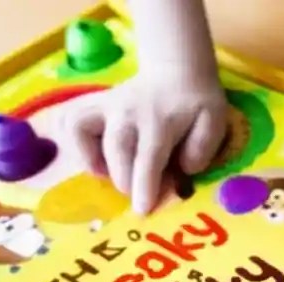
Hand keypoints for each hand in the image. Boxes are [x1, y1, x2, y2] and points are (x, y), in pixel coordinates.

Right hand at [59, 68, 227, 214]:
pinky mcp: (92, 105)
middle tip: (138, 193)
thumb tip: (185, 169)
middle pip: (115, 151)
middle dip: (124, 180)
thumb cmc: (197, 102)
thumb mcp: (214, 121)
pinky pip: (69, 120)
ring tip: (109, 174)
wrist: (176, 70)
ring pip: (81, 130)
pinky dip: (75, 143)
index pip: (148, 158)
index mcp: (160, 121)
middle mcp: (127, 113)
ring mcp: (105, 106)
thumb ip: (202, 146)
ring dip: (90, 159)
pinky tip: (94, 158)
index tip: (142, 210)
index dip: (144, 186)